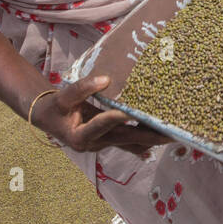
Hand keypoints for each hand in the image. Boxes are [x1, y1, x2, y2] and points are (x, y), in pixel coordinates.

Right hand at [33, 74, 168, 155]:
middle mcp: (95, 144)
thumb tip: (105, 79)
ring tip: (173, 133)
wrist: (50, 120)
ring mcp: (104, 144)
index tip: (130, 112)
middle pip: (126, 139)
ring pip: (132, 144)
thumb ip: (82, 88)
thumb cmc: (56, 108)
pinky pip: (131, 143)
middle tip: (170, 130)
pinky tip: (160, 135)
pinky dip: (145, 139)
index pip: (101, 125)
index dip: (115, 118)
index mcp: (80, 136)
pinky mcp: (110, 141)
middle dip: (148, 135)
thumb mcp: (63, 97)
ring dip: (152, 138)